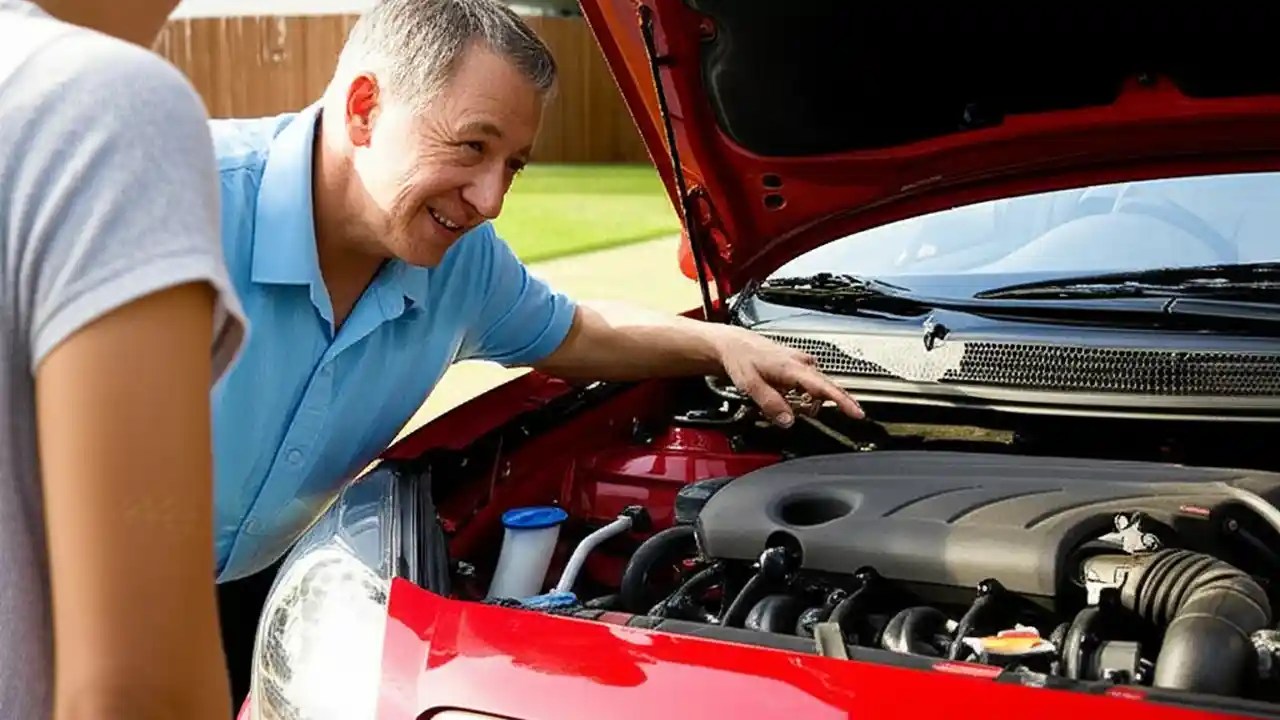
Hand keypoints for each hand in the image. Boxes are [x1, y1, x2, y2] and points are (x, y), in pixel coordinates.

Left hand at [710, 326, 864, 426]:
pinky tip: (786, 395)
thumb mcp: (750, 386)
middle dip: (823, 405)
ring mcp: (800, 362)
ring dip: (808, 401)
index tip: (858, 413)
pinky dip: (803, 393)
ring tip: (784, 403)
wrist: (733, 344)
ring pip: (816, 387)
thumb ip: (771, 404)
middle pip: (826, 387)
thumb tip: (788, 420)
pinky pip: (809, 383)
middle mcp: (801, 363)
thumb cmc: (740, 359)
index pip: (825, 387)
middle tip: (805, 413)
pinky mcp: (796, 364)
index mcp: (792, 368)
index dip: (843, 402)